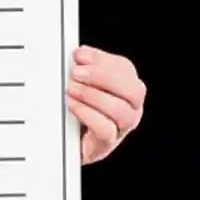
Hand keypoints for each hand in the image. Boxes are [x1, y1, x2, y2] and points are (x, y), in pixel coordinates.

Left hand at [66, 45, 145, 164]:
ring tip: (71, 89)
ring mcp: (121, 128)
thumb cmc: (78, 110)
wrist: (67, 142)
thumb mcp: (82, 84)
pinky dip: (87, 114)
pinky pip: (105, 130)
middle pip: (133, 90)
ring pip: (120, 111)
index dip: (102, 60)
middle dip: (102, 77)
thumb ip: (84, 67)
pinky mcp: (106, 145)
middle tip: (76, 72)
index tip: (79, 55)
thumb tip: (79, 54)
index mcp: (127, 87)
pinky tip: (73, 105)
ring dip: (92, 96)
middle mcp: (131, 108)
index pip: (125, 69)